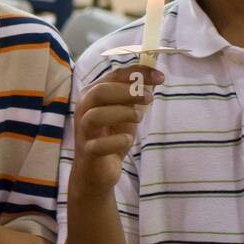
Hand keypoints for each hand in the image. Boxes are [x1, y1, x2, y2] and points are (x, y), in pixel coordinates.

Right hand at [69, 64, 162, 197]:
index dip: (137, 73)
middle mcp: (83, 110)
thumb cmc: (111, 136)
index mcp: (92, 95)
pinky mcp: (88, 152)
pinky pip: (99, 145)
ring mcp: (83, 131)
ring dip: (122, 113)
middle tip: (149, 97)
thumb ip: (135, 94)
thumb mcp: (125, 111)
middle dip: (128, 91)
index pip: (113, 76)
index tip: (160, 76)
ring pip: (95, 116)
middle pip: (100, 92)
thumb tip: (154, 76)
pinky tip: (128, 141)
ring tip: (139, 117)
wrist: (98, 169)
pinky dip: (117, 141)